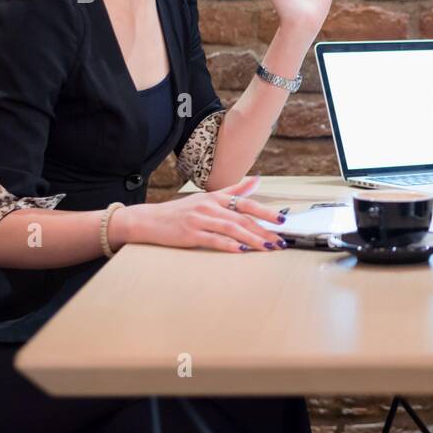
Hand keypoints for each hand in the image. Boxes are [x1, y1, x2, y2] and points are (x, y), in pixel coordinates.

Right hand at [114, 175, 288, 252]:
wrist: (149, 220)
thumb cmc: (180, 211)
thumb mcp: (207, 197)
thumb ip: (234, 191)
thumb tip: (257, 181)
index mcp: (216, 197)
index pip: (247, 204)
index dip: (266, 212)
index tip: (283, 220)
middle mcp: (210, 206)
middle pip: (243, 219)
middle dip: (264, 230)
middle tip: (281, 241)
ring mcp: (200, 220)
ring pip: (232, 229)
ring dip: (253, 239)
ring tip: (268, 247)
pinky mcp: (191, 234)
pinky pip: (214, 240)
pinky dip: (230, 245)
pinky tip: (242, 251)